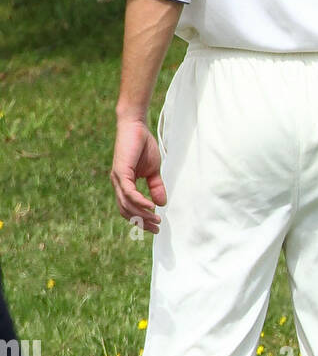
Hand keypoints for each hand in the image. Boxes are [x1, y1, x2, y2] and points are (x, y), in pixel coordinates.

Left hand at [111, 116, 165, 232]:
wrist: (136, 126)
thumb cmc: (143, 146)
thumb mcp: (154, 170)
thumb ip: (156, 187)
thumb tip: (161, 203)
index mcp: (124, 184)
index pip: (130, 208)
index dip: (141, 219)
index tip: (156, 226)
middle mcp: (118, 184)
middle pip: (126, 210)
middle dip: (142, 222)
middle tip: (156, 228)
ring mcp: (118, 179)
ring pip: (127, 204)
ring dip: (142, 214)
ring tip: (156, 219)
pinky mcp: (121, 172)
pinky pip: (129, 192)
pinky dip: (139, 201)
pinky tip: (151, 207)